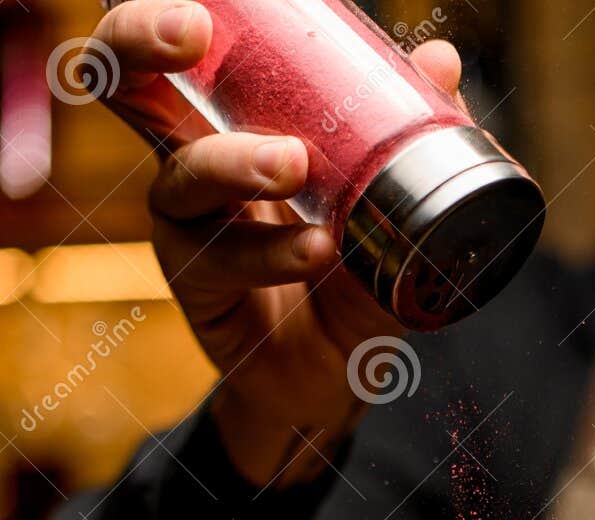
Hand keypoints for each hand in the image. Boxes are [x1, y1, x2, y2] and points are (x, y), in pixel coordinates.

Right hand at [89, 1, 465, 481]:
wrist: (333, 381)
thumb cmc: (345, 280)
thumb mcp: (385, 210)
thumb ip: (408, 142)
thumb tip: (440, 60)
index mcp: (224, 125)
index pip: (171, 54)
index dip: (161, 17)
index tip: (202, 9)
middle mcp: (192, 165)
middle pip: (127, 83)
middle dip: (145, 43)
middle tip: (194, 35)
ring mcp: (188, 229)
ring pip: (182, 178)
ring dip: (234, 161)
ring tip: (294, 164)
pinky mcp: (199, 292)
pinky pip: (221, 262)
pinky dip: (272, 252)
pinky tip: (316, 249)